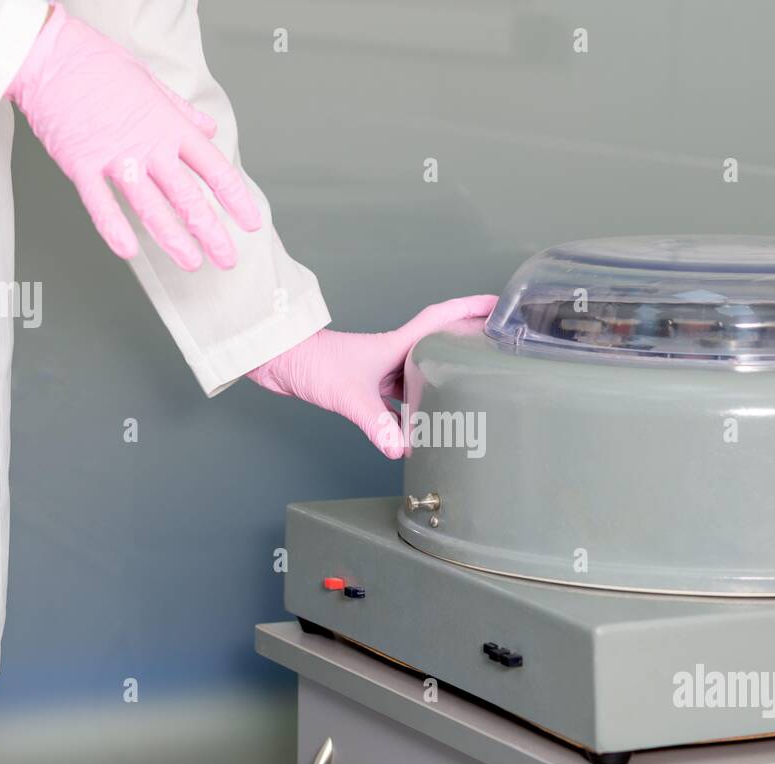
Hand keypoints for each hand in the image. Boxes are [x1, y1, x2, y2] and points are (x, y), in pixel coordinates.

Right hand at [6, 3, 260, 270]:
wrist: (50, 54)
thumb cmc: (98, 64)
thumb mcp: (151, 83)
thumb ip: (182, 112)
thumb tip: (209, 129)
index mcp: (170, 126)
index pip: (214, 169)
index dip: (236, 199)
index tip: (250, 222)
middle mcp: (149, 146)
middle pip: (188, 197)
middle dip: (211, 233)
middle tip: (226, 259)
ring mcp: (115, 157)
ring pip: (151, 208)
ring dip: (173, 240)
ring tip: (191, 262)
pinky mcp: (81, 164)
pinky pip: (101, 204)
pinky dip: (114, 229)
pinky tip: (129, 251)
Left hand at [248, 295, 498, 458]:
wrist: (276, 362)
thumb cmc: (310, 363)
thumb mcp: (348, 393)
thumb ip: (375, 422)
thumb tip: (399, 447)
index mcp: (397, 344)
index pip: (442, 319)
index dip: (471, 309)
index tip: (498, 305)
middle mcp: (393, 355)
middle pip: (439, 348)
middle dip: (465, 348)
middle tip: (493, 355)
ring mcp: (380, 371)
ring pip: (420, 378)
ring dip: (439, 387)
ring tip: (465, 400)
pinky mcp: (365, 387)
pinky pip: (397, 402)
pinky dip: (409, 416)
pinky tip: (416, 434)